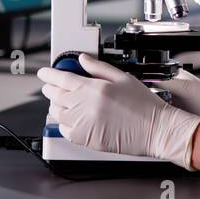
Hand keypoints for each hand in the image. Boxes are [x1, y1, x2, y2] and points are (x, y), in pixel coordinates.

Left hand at [37, 54, 199, 168]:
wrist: (155, 130)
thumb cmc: (144, 106)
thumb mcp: (123, 77)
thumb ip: (99, 67)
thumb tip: (82, 59)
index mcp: (93, 88)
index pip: (61, 78)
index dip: (49, 74)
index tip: (44, 72)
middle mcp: (84, 106)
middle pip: (55, 95)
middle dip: (51, 88)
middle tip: (54, 86)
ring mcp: (83, 124)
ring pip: (57, 113)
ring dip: (57, 105)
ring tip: (66, 102)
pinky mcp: (85, 139)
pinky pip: (65, 130)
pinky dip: (64, 123)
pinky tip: (74, 119)